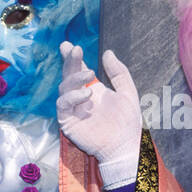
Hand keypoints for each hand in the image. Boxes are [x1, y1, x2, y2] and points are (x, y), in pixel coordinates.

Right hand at [56, 43, 141, 188]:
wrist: (125, 146)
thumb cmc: (128, 123)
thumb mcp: (127, 92)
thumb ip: (119, 73)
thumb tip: (108, 52)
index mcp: (93, 89)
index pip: (79, 70)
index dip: (73, 58)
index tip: (69, 45)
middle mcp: (80, 97)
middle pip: (69, 75)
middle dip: (70, 61)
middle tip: (74, 49)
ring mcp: (73, 109)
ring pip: (64, 88)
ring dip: (75, 78)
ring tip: (89, 75)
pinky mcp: (68, 121)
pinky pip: (63, 105)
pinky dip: (72, 97)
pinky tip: (86, 94)